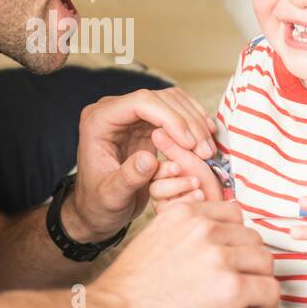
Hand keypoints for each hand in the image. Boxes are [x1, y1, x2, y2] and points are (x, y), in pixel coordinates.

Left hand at [64, 87, 218, 240]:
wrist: (98, 208)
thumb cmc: (99, 203)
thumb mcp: (111, 197)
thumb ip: (128, 178)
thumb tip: (149, 159)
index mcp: (98, 120)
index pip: (140, 102)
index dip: (170, 118)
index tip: (189, 144)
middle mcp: (115, 110)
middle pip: (160, 98)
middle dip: (187, 122)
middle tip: (205, 151)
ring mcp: (132, 114)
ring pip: (172, 101)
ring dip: (195, 122)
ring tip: (208, 150)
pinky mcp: (147, 123)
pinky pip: (176, 112)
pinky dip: (194, 124)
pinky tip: (206, 141)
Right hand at [91, 201, 280, 307]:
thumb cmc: (124, 293)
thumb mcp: (150, 242)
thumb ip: (180, 237)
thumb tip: (204, 252)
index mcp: (183, 214)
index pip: (232, 214)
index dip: (237, 239)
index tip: (235, 258)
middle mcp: (204, 229)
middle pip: (251, 238)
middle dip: (250, 262)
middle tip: (245, 283)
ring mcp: (219, 257)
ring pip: (265, 261)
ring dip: (261, 281)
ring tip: (253, 302)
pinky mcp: (231, 288)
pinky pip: (269, 289)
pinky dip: (269, 305)